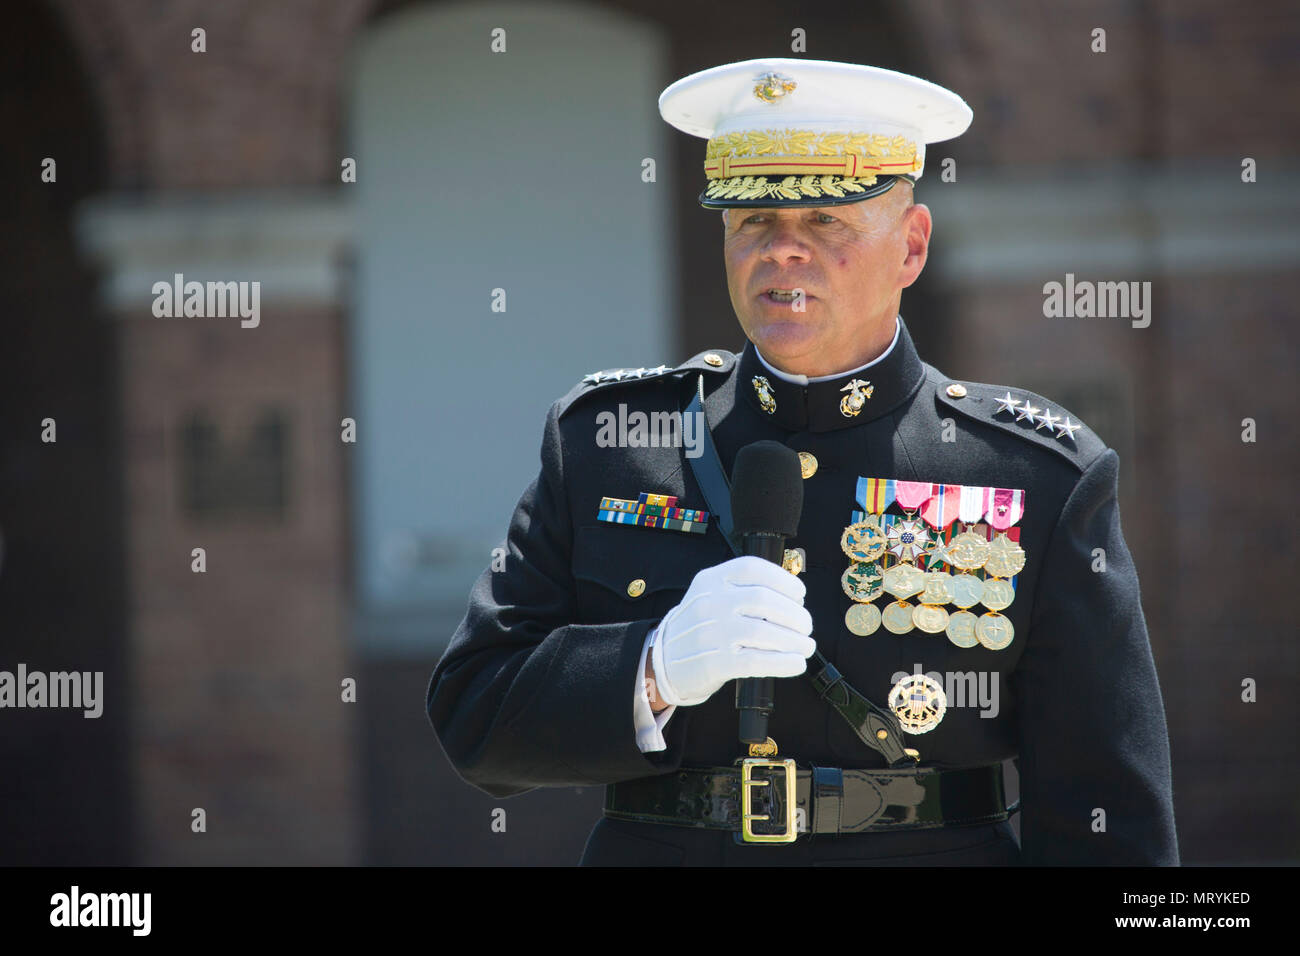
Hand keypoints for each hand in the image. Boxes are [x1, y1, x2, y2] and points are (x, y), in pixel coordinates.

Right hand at [650, 555, 815, 707]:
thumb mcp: (711, 595)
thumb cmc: (701, 627)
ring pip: (763, 632)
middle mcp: (709, 603)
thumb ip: (744, 589)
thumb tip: (794, 598)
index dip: (784, 580)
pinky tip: (797, 663)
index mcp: (710, 580)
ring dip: (794, 640)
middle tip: (806, 625)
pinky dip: (784, 663)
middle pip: (763, 600)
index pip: (752, 569)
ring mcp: (710, 634)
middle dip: (795, 614)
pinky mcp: (714, 664)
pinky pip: (757, 662)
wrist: (664, 660)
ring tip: (806, 645)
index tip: (800, 595)